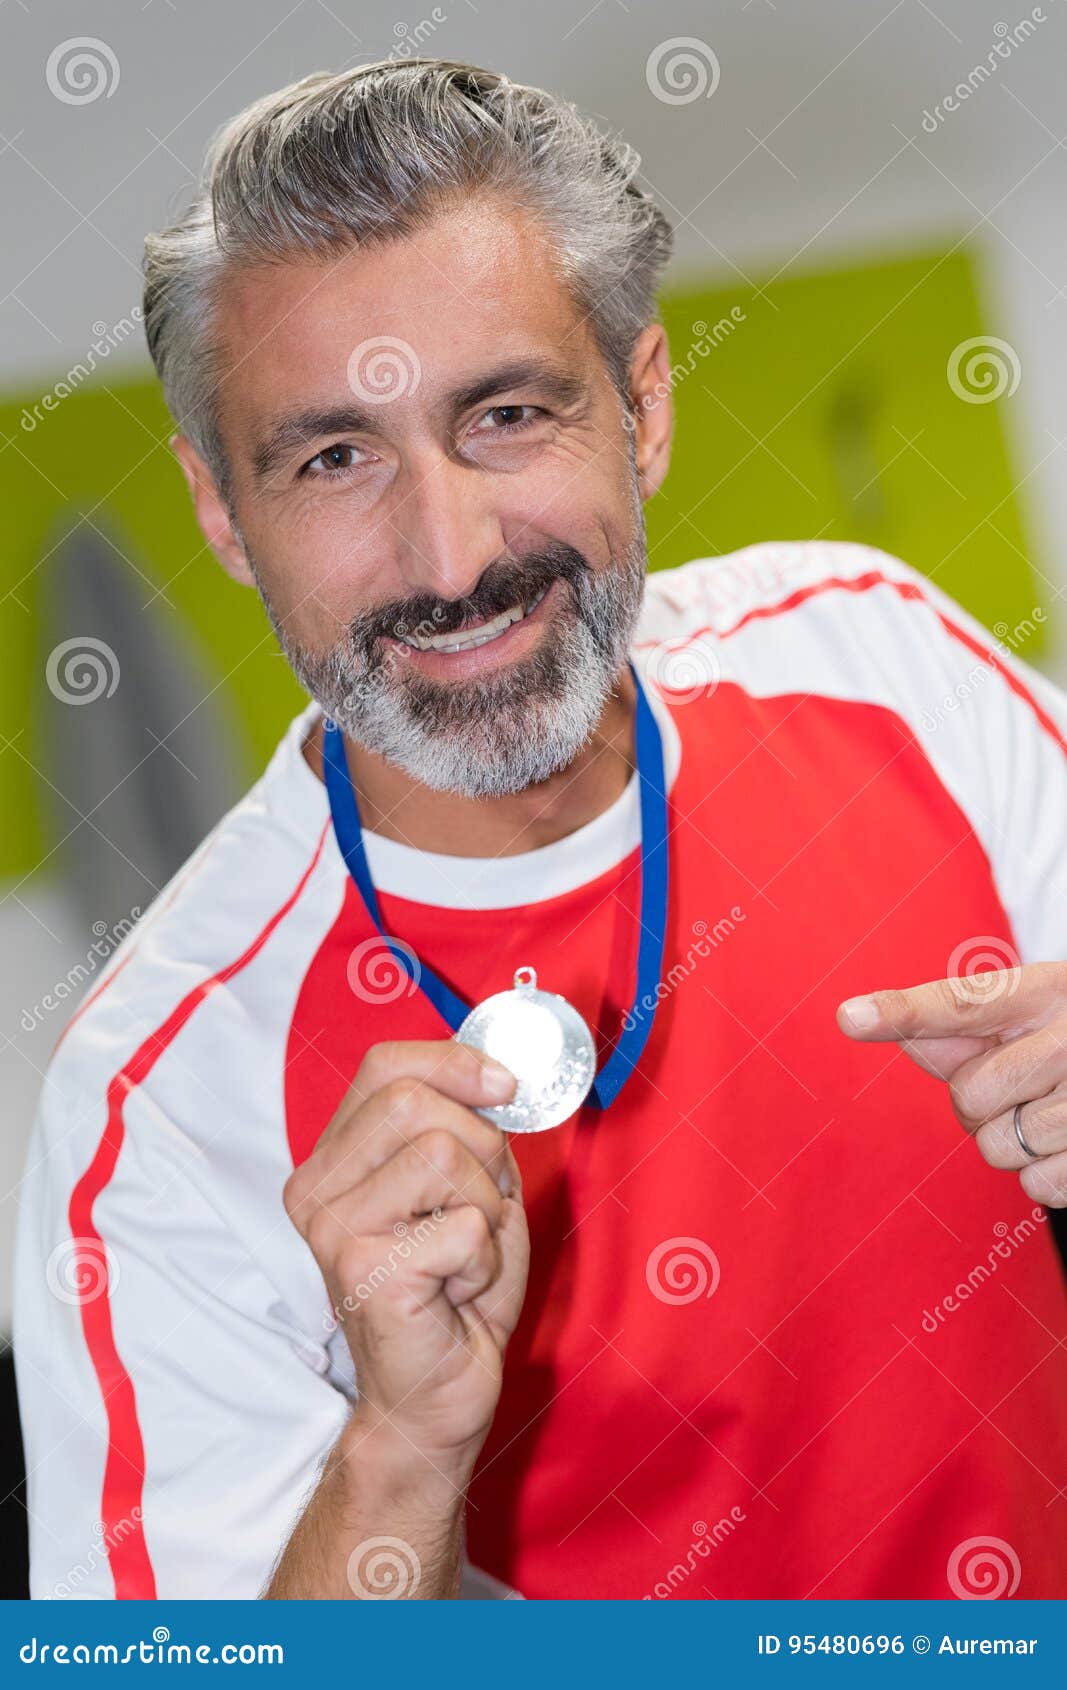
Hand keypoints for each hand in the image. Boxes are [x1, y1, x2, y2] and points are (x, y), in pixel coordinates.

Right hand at [283, 1038, 528, 1473]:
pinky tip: (456, 1291)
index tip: (505, 1089)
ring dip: (485, 1207)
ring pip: (443, 1153)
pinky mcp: (365, 1271)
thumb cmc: (454, 1292)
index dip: (455, 1064)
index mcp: (335, 1159)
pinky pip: (463, 1225)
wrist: (436, 1399)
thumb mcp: (466, 1190)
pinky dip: (484, 1259)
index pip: (385, 1065)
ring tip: (464, 1256)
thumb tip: (497, 1074)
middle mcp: (318, 1188)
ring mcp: (334, 1229)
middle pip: (415, 1101)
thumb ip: (467, 1130)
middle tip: (482, 1206)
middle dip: (481, 1146)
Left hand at [836, 962, 1066, 1207]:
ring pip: (997, 1146)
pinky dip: (1042, 1176)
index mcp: (1045, 990)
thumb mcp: (1025, 1014)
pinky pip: (1037, 1186)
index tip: (848, 1017)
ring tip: (1048, 1111)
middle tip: (1018, 1085)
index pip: (961, 1004)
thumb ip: (958, 1025)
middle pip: (969, 1095)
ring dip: (1009, 1142)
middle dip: (978, 1103)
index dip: (902, 1012)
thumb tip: (902, 1035)